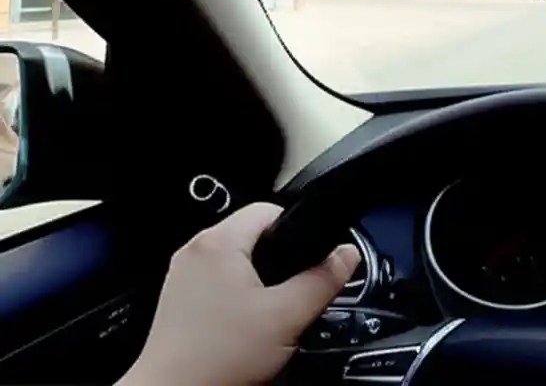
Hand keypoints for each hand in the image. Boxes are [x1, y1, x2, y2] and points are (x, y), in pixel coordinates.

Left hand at [119, 202, 360, 385]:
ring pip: (236, 262)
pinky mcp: (177, 301)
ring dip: (258, 281)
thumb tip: (347, 255)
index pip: (269, 209)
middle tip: (292, 294)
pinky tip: (244, 326)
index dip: (298, 230)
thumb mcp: (287, 316)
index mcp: (218, 242)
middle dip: (279, 261)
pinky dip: (237, 297)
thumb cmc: (220, 357)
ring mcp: (181, 276)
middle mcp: (194, 251)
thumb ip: (323, 280)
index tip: (311, 260)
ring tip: (269, 313)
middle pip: (253, 236)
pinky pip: (218, 283)